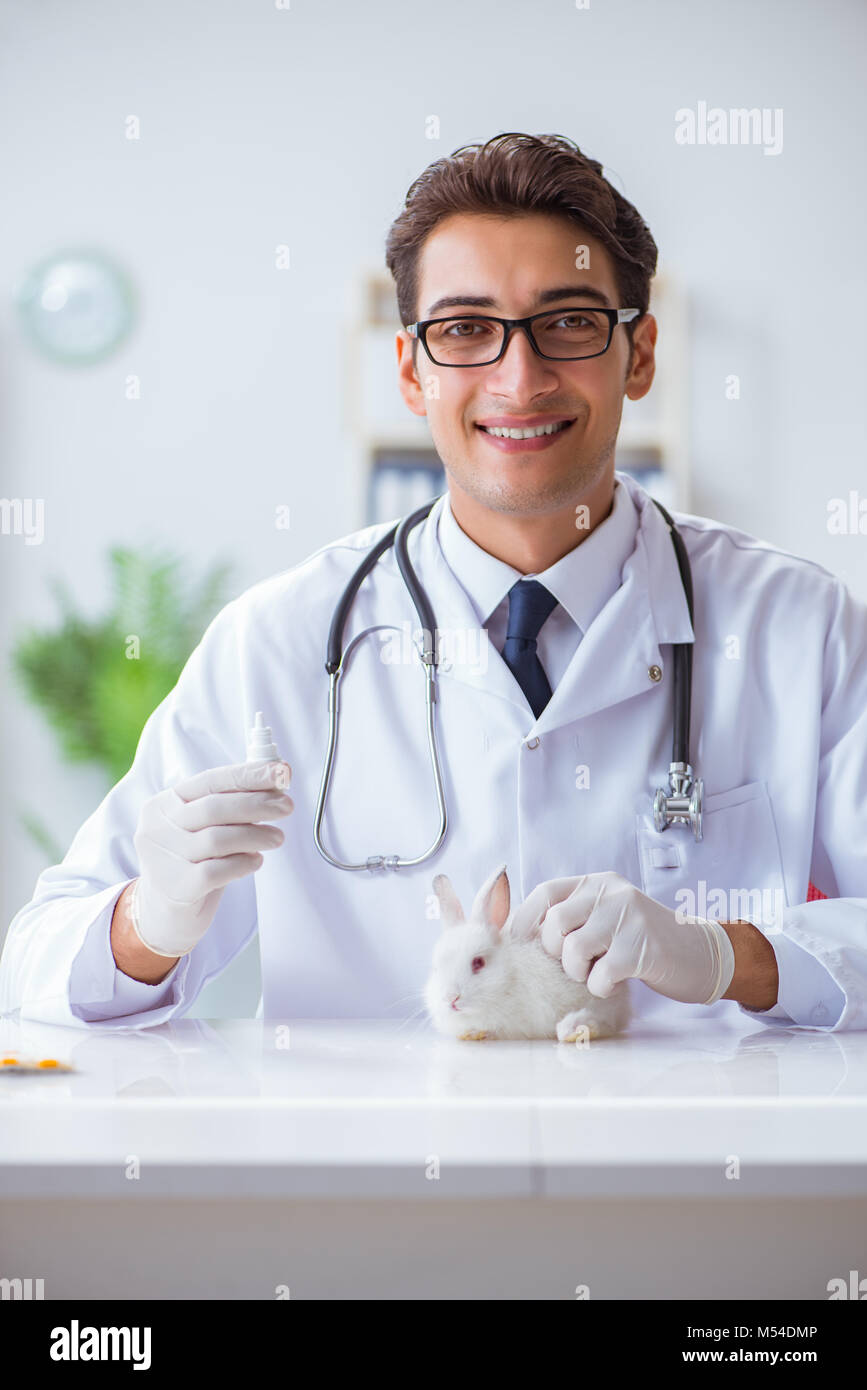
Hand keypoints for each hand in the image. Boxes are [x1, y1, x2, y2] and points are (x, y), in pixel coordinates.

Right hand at [131, 760, 293, 956]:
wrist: (164, 915)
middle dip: (256, 804)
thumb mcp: (201, 829)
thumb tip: (274, 786)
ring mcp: (163, 859)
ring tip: (276, 838)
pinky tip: (255, 861)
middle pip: (214, 808)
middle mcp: (157, 828)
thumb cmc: (189, 863)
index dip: (248, 775)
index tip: (281, 773)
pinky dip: (243, 863)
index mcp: (163, 804)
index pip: (210, 781)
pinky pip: (217, 871)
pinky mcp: (176, 888)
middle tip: (286, 806)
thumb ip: (229, 807)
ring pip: (218, 839)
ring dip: (255, 834)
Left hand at [508, 871, 735, 1005]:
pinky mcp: (642, 948)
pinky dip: (600, 987)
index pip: (545, 892)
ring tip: (595, 972)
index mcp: (597, 883)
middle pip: (554, 922)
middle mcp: (611, 893)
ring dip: (577, 972)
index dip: (525, 919)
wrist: (699, 954)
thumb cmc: (642, 941)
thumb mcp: (606, 915)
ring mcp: (628, 917)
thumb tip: (518, 932)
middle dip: (554, 952)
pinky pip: (599, 975)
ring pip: (573, 949)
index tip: (520, 944)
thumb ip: (573, 916)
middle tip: (575, 964)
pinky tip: (614, 982)